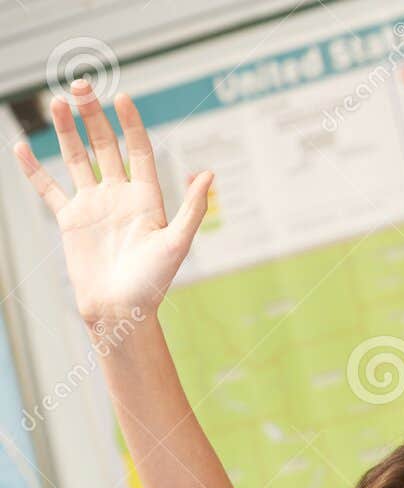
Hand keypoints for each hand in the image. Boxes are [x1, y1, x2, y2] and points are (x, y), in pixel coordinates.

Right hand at [13, 81, 211, 328]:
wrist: (121, 312)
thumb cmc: (152, 284)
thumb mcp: (177, 244)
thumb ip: (192, 208)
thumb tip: (209, 173)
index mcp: (147, 198)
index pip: (138, 149)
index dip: (130, 123)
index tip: (122, 97)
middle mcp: (119, 196)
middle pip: (105, 145)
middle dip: (93, 115)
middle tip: (81, 86)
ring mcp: (93, 205)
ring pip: (77, 158)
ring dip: (66, 130)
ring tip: (57, 102)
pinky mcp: (71, 220)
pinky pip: (49, 188)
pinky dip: (34, 169)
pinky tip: (22, 146)